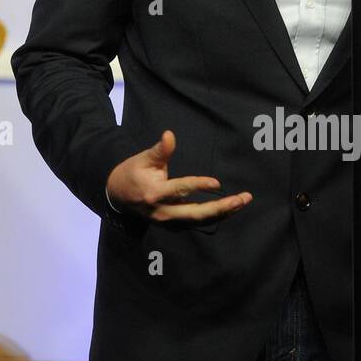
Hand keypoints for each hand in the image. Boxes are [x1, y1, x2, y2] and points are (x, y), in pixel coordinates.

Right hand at [106, 129, 251, 224]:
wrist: (118, 197)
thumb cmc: (133, 173)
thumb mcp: (143, 159)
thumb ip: (160, 150)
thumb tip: (170, 135)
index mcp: (154, 193)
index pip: (180, 191)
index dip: (198, 186)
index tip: (216, 183)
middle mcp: (163, 211)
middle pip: (195, 214)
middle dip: (220, 207)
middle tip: (242, 199)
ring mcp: (169, 222)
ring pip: (199, 221)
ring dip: (223, 213)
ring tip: (242, 201)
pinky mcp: (174, 225)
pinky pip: (197, 222)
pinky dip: (215, 216)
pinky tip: (231, 209)